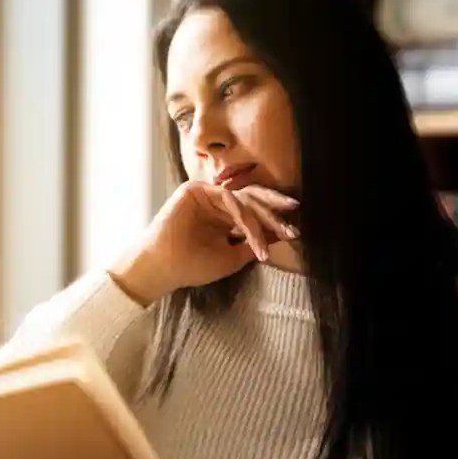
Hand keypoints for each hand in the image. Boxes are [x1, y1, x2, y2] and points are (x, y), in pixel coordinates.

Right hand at [108, 181, 298, 305]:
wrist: (163, 268)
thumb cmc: (192, 266)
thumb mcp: (232, 258)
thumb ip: (253, 245)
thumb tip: (280, 236)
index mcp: (222, 217)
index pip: (253, 212)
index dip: (273, 221)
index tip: (293, 234)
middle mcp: (215, 203)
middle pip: (251, 198)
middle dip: (274, 208)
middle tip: (293, 215)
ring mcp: (204, 194)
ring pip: (243, 198)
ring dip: (262, 217)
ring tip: (277, 232)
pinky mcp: (194, 189)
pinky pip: (228, 197)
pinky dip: (243, 214)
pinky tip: (251, 231)